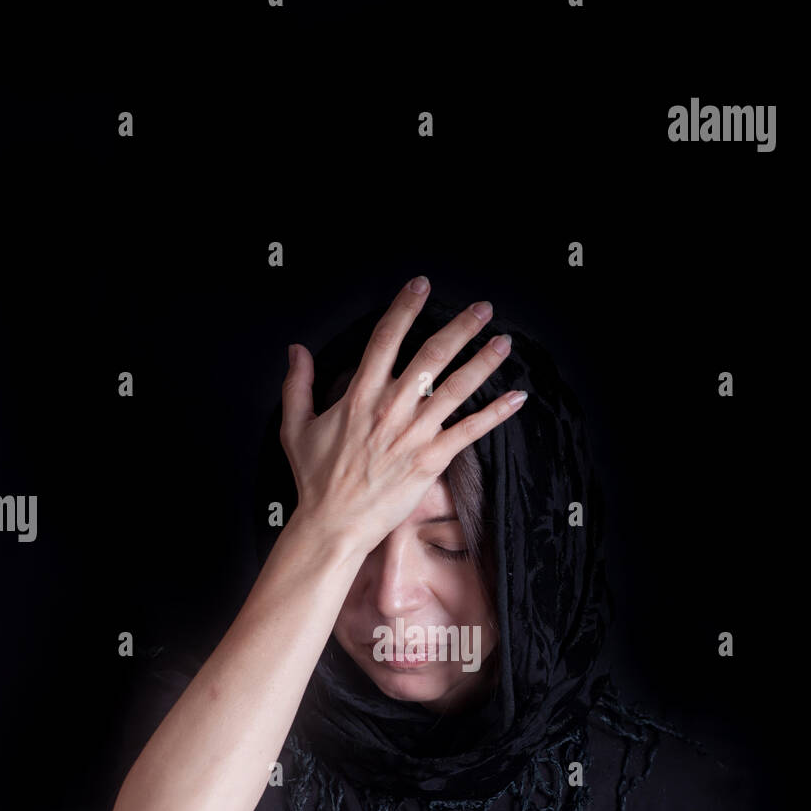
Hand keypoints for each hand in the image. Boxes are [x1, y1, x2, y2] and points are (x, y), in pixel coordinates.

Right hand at [279, 275, 526, 558]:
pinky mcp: (431, 460)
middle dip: (460, 328)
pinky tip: (516, 398)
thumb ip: (298, 385)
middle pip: (431, 356)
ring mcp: (414, 434)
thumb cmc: (316, 480)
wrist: (334, 524)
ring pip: (456, 388)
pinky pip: (470, 431)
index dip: (405, 307)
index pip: (386, 339)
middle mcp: (391, 408)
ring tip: (503, 342)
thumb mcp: (295, 428)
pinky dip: (495, 413)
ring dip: (483, 362)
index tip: (421, 285)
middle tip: (482, 308)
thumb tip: (297, 350)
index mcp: (360, 395)